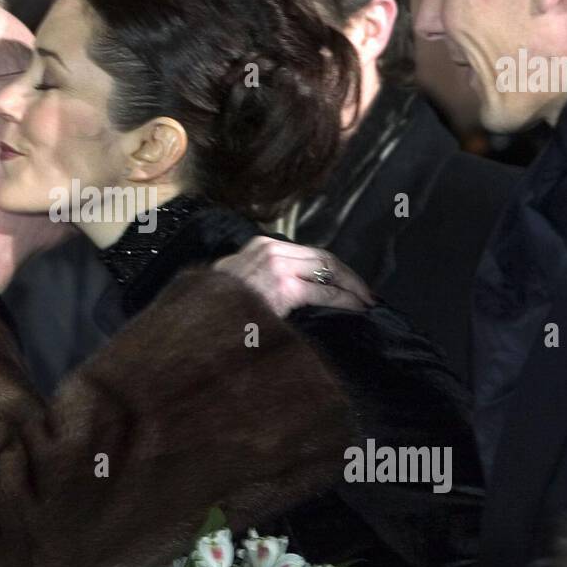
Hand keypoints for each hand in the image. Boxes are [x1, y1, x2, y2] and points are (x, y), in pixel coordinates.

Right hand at [213, 237, 373, 316]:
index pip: (306, 252)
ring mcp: (277, 266)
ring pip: (327, 269)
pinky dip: (344, 298)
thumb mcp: (235, 281)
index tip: (345, 281)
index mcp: (260, 246)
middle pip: (321, 256)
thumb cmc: (216, 308)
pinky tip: (356, 307)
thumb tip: (288, 289)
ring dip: (350, 286)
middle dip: (347, 275)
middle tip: (365, 292)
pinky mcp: (284, 286)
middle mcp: (271, 250)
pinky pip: (324, 290)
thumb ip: (259, 277)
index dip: (330, 267)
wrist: (201, 320)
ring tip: (365, 301)